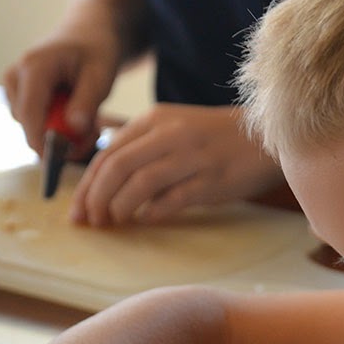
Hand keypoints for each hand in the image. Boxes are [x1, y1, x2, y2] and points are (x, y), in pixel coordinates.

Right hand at [3, 35, 119, 157]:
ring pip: (30, 128)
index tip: (62, 160)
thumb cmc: (95, 53)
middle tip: (94, 134)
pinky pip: (33, 125)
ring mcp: (13, 88)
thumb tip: (73, 129)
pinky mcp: (17, 97)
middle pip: (28, 125)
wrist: (85, 37)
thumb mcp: (101, 75)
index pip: (29, 112)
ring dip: (61, 134)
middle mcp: (15, 76)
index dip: (41, 141)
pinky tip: (76, 118)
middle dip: (60, 139)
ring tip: (90, 122)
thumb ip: (88, 101)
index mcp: (33, 66)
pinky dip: (56, 129)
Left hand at [69, 104, 285, 226]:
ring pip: (140, 183)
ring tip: (115, 222)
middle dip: (96, 198)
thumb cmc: (215, 139)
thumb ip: (141, 147)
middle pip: (117, 167)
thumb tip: (105, 182)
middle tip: (91, 221)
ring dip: (120, 207)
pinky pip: (173, 199)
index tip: (78, 209)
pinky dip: (153, 212)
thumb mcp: (173, 128)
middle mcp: (169, 135)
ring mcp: (191, 157)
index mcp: (155, 120)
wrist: (265, 138)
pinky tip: (146, 220)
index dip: (87, 184)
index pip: (107, 153)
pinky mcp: (212, 180)